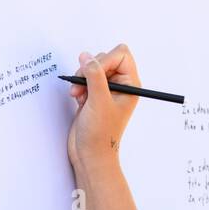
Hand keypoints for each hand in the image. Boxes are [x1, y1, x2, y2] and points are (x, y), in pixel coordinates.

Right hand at [66, 44, 139, 175]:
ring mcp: (107, 90)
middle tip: (83, 85)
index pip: (121, 55)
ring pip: (92, 68)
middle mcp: (120, 85)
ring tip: (78, 94)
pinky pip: (85, 79)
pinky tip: (78, 99)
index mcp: (130, 85)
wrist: (89, 154)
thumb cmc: (101, 135)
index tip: (93, 72)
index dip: (105, 59)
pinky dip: (78, 86)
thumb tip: (86, 57)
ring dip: (82, 78)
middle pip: (105, 59)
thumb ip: (94, 75)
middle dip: (90, 69)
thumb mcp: (99, 101)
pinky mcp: (94, 96)